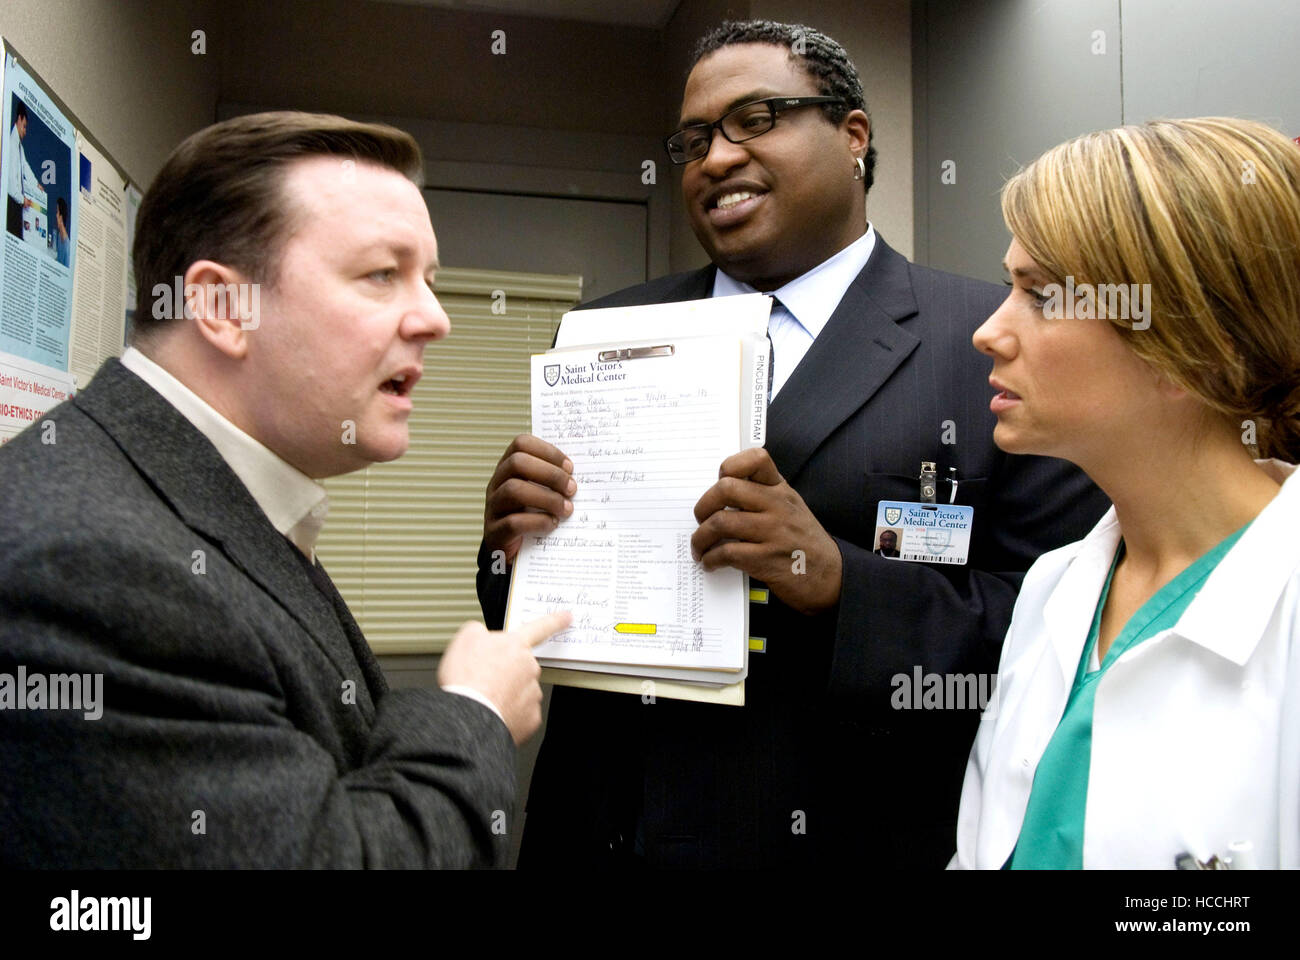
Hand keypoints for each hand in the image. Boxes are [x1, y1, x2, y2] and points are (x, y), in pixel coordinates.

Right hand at [437, 611, 570, 744]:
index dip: (555, 621)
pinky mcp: (531, 718)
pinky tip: (494, 712)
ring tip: (485, 698)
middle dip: (507, 671)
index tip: (568, 617)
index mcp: (516, 646)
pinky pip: (521, 713)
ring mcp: (533, 693)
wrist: (470, 716)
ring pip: (521, 690)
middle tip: (485, 679)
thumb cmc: (467, 679)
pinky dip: (509, 713)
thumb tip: (483, 634)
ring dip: (506, 693)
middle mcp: (530, 668)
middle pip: (523, 666)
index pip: (540, 628)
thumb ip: (480, 630)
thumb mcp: (466, 638)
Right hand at [483, 435, 574, 563]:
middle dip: (550, 474)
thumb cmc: (530, 518)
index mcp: (508, 469)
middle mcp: (496, 484)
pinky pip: (514, 522)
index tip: (570, 467)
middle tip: (572, 489)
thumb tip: (580, 476)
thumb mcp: (540, 495)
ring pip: (513, 490)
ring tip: (566, 509)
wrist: (509, 555)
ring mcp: (493, 507)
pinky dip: (538, 522)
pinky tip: (552, 525)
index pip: (521, 444)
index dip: (548, 451)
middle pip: (517, 463)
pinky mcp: (495, 532)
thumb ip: (553, 482)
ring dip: (547, 498)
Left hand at [691, 448, 842, 614]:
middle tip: (701, 519)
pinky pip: (727, 553)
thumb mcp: (791, 508)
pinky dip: (711, 559)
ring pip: (721, 522)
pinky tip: (711, 563)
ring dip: (701, 538)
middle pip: (727, 489)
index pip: (756, 459)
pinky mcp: (767, 559)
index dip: (731, 465)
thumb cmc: (803, 542)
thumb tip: (719, 493)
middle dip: (703, 506)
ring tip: (700, 547)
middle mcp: (778, 506)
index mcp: (781, 490)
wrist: (831, 576)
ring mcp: (773, 532)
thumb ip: (762, 495)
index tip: (719, 481)